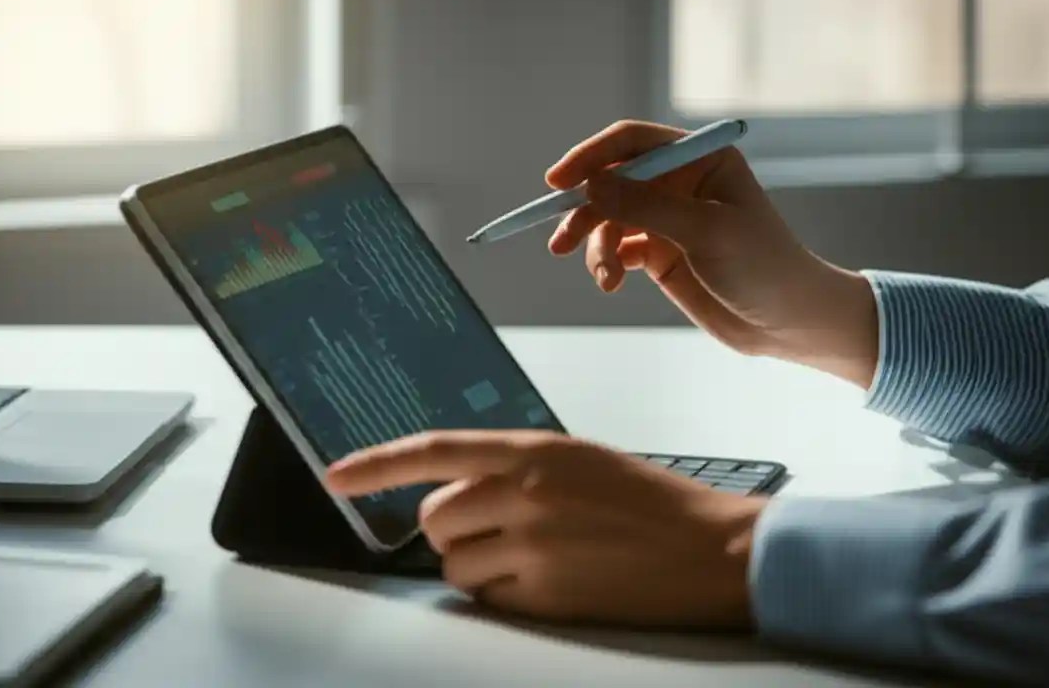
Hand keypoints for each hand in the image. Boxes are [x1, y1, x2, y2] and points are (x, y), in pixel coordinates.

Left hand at [326, 430, 765, 627]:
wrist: (712, 550)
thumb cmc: (650, 502)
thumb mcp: (577, 460)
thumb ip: (514, 468)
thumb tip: (456, 492)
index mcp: (533, 449)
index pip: (433, 450)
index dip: (375, 464)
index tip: (335, 477)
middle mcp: (525, 491)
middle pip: (434, 519)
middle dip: (452, 531)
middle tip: (497, 533)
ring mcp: (533, 545)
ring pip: (453, 564)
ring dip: (477, 566)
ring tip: (533, 559)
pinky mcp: (546, 595)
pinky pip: (488, 600)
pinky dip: (505, 596)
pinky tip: (550, 583)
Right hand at [546, 120, 877, 387]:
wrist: (788, 321)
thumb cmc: (763, 266)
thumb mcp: (705, 232)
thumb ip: (646, 206)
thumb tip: (590, 184)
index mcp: (700, 158)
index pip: (632, 143)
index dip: (591, 157)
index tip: (558, 181)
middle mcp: (680, 182)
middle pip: (612, 182)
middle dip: (586, 211)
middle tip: (562, 241)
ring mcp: (668, 218)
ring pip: (609, 219)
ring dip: (597, 246)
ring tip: (605, 276)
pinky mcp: (660, 253)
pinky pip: (617, 248)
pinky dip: (607, 264)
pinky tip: (612, 283)